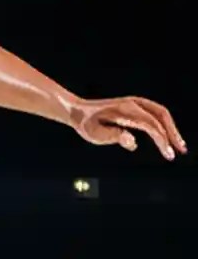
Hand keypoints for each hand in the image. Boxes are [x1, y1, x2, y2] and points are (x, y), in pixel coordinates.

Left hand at [69, 96, 185, 159]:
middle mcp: (134, 104)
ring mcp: (135, 104)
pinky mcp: (135, 108)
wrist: (78, 112)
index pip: (151, 124)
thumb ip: (114, 137)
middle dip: (173, 133)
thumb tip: (133, 143)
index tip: (168, 154)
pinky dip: (164, 126)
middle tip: (180, 150)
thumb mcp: (95, 134)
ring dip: (171, 129)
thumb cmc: (86, 124)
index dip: (162, 139)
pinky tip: (166, 139)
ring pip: (161, 114)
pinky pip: (154, 115)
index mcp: (126, 109)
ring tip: (179, 146)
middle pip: (161, 116)